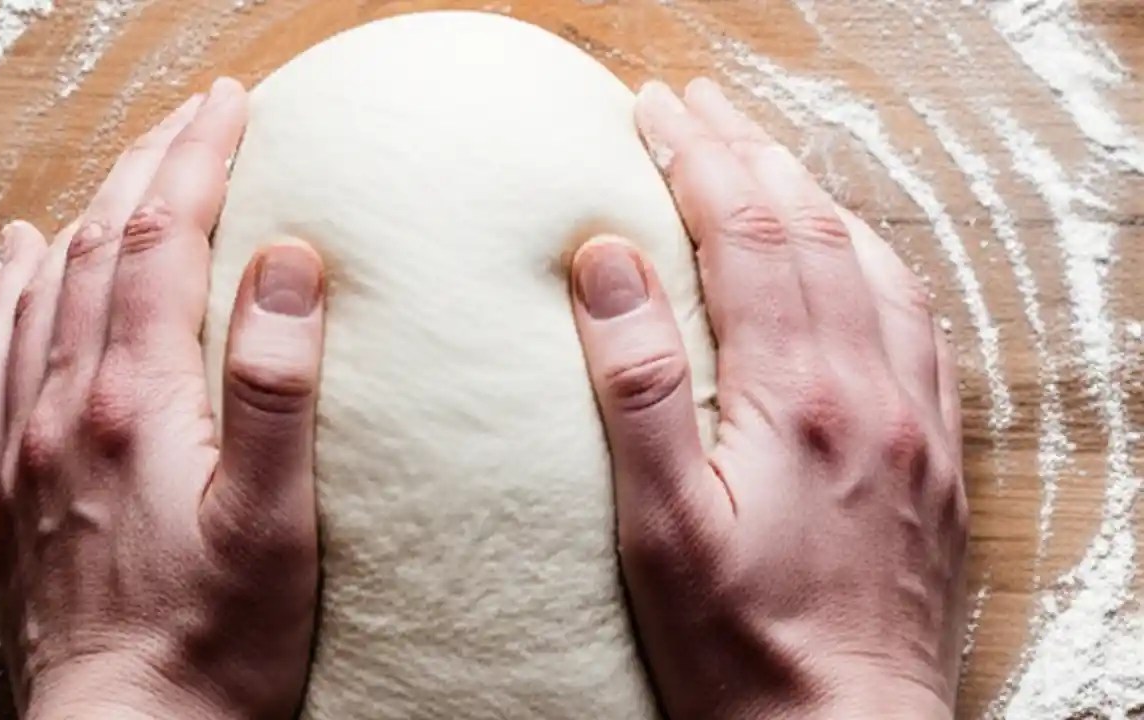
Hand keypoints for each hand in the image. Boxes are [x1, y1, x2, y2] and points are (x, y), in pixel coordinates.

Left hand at [0, 78, 324, 719]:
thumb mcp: (275, 521)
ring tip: (127, 165)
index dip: (197, 159)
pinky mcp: (12, 478)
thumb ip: (276, 386)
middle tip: (194, 114)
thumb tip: (286, 262)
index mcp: (137, 401)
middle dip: (150, 164)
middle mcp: (69, 404)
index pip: (163, 241)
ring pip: (45, 289)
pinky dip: (8, 291)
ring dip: (89, 211)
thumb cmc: (216, 638)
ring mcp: (29, 440)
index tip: (230, 103)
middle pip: (101, 247)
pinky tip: (18, 259)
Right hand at [570, 79, 966, 718]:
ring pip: (872, 263)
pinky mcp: (932, 451)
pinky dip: (873, 258)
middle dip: (748, 150)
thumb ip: (639, 386)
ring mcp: (912, 417)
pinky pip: (916, 319)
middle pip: (811, 229)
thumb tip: (608, 263)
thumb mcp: (662, 525)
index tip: (653, 110)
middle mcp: (870, 389)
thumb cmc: (739, 643)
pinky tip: (852, 252)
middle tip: (696, 103)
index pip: (747, 236)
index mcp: (799, 398)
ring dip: (812, 191)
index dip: (698, 160)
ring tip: (762, 150)